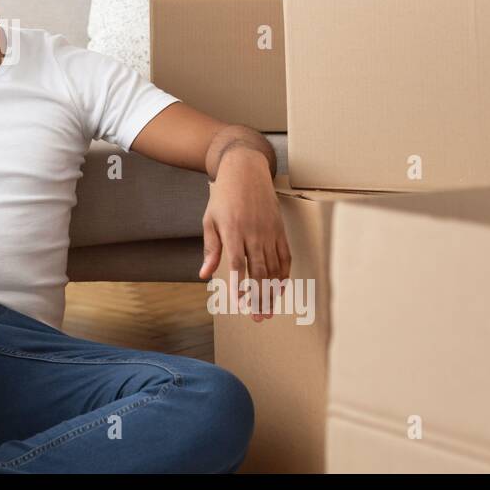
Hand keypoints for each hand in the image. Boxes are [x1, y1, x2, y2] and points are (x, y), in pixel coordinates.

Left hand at [198, 147, 290, 322]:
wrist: (246, 171)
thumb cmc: (223, 197)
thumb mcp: (210, 220)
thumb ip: (211, 249)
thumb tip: (204, 274)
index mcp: (234, 230)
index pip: (239, 264)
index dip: (240, 286)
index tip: (239, 304)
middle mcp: (254, 233)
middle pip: (260, 271)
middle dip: (259, 296)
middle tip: (258, 317)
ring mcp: (270, 231)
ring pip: (274, 267)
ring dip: (272, 291)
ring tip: (268, 311)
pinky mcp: (280, 229)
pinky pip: (285, 256)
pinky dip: (284, 275)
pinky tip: (280, 290)